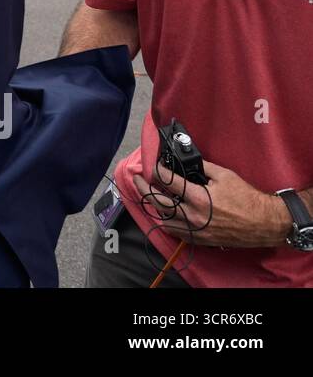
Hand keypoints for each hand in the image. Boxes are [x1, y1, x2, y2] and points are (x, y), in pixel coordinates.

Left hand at [131, 159, 288, 247]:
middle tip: (136, 179)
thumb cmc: (247, 198)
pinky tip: (165, 215)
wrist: (265, 223)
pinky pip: (176, 232)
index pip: (168, 182)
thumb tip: (187, 160)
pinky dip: (167, 223)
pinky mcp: (201, 239)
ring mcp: (196, 230)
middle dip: (144, 188)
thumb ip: (202, 167)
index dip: (157, 170)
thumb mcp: (225, 175)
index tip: (152, 165)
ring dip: (155, 206)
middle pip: (158, 202)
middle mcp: (194, 216)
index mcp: (199, 198)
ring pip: (164, 220)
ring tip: (151, 195)